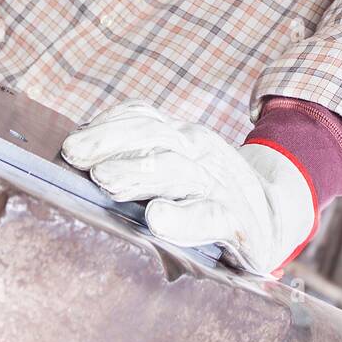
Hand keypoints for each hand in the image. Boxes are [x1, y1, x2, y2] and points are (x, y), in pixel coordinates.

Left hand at [61, 102, 317, 275]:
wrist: (271, 217)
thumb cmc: (206, 193)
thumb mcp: (178, 165)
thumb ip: (138, 157)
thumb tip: (75, 157)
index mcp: (180, 138)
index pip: (144, 119)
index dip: (107, 126)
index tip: (69, 144)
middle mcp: (199, 152)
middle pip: (154, 138)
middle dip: (112, 144)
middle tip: (75, 156)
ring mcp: (218, 184)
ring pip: (177, 171)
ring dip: (139, 172)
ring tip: (106, 179)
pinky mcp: (236, 222)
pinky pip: (209, 216)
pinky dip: (183, 217)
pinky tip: (158, 219)